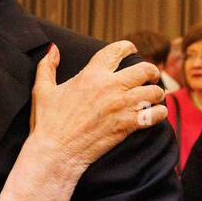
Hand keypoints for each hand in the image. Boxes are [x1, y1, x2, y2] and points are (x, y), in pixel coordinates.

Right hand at [29, 40, 166, 172]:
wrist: (55, 152)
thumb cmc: (47, 122)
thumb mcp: (42, 90)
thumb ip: (47, 66)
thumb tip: (53, 48)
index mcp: (91, 74)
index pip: (117, 50)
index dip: (128, 47)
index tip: (132, 50)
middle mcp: (109, 87)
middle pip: (144, 69)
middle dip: (151, 71)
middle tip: (151, 76)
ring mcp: (120, 106)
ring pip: (154, 92)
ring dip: (156, 93)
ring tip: (153, 96)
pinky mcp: (127, 125)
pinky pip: (155, 115)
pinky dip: (159, 113)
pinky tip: (155, 113)